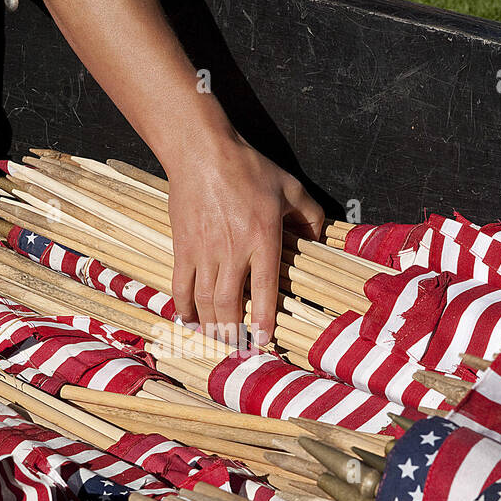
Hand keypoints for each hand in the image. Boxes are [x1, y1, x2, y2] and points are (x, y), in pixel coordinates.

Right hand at [166, 131, 322, 348]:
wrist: (201, 152)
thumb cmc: (247, 167)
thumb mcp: (290, 187)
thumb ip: (310, 215)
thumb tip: (320, 240)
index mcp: (261, 237)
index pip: (263, 289)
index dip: (263, 319)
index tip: (264, 341)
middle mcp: (232, 249)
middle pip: (229, 303)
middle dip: (233, 331)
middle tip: (239, 348)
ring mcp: (203, 250)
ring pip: (205, 299)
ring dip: (211, 325)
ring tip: (218, 340)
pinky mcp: (182, 246)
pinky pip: (180, 285)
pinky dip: (184, 307)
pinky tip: (189, 320)